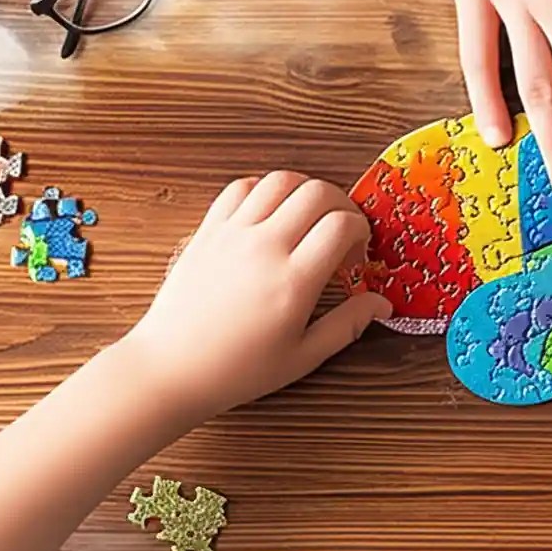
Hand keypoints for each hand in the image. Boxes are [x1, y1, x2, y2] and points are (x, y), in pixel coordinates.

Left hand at [121, 172, 390, 418]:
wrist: (169, 368)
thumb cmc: (236, 370)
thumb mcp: (302, 357)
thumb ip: (347, 325)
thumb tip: (382, 303)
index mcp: (293, 282)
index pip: (341, 224)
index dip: (361, 229)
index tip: (358, 252)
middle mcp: (265, 248)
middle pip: (317, 191)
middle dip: (341, 203)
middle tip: (341, 230)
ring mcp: (233, 234)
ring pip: (280, 180)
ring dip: (305, 190)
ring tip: (308, 217)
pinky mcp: (208, 230)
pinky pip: (241, 188)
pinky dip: (264, 189)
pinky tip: (271, 214)